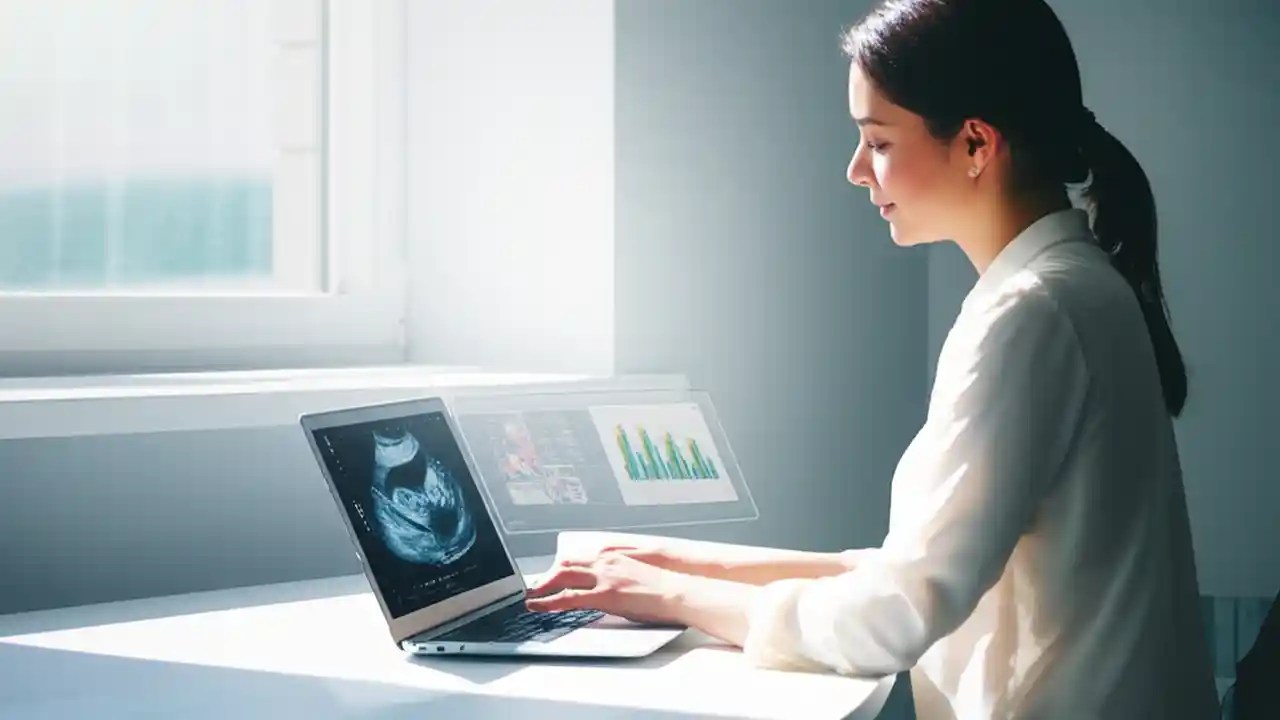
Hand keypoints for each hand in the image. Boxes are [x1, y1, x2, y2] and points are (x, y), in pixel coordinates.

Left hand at [525, 551, 686, 625]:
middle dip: (548, 575)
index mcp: (613, 556)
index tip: (553, 574)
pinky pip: (568, 597)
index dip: (562, 567)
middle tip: (536, 585)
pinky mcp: (604, 594)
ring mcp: (603, 577)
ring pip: (562, 577)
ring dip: (544, 586)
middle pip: (566, 565)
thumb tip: (607, 586)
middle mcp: (605, 562)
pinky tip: (538, 606)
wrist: (678, 590)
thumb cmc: (664, 587)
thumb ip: (617, 575)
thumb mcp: (636, 574)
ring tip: (532, 596)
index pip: (579, 559)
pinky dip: (549, 601)